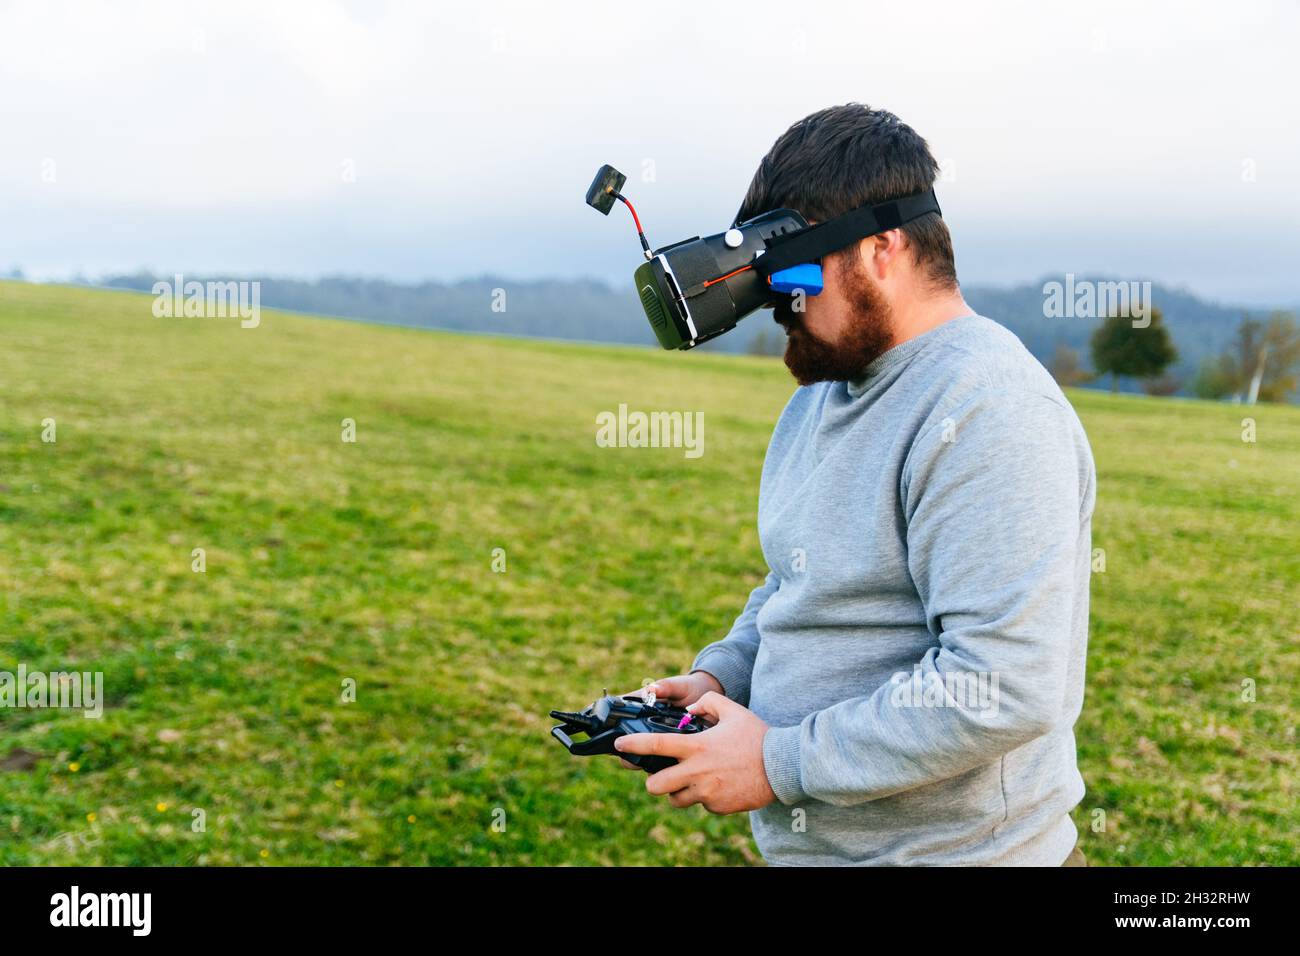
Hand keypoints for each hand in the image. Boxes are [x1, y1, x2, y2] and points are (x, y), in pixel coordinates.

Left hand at [613, 691, 777, 813]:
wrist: (782, 767)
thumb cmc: (757, 736)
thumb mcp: (733, 710)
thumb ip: (707, 703)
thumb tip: (691, 709)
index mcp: (696, 747)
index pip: (655, 746)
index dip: (632, 746)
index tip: (619, 746)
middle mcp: (697, 772)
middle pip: (655, 786)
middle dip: (653, 781)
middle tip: (660, 774)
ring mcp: (707, 793)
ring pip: (676, 800)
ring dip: (678, 792)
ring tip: (691, 780)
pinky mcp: (718, 807)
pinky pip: (701, 805)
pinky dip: (704, 798)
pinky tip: (718, 785)